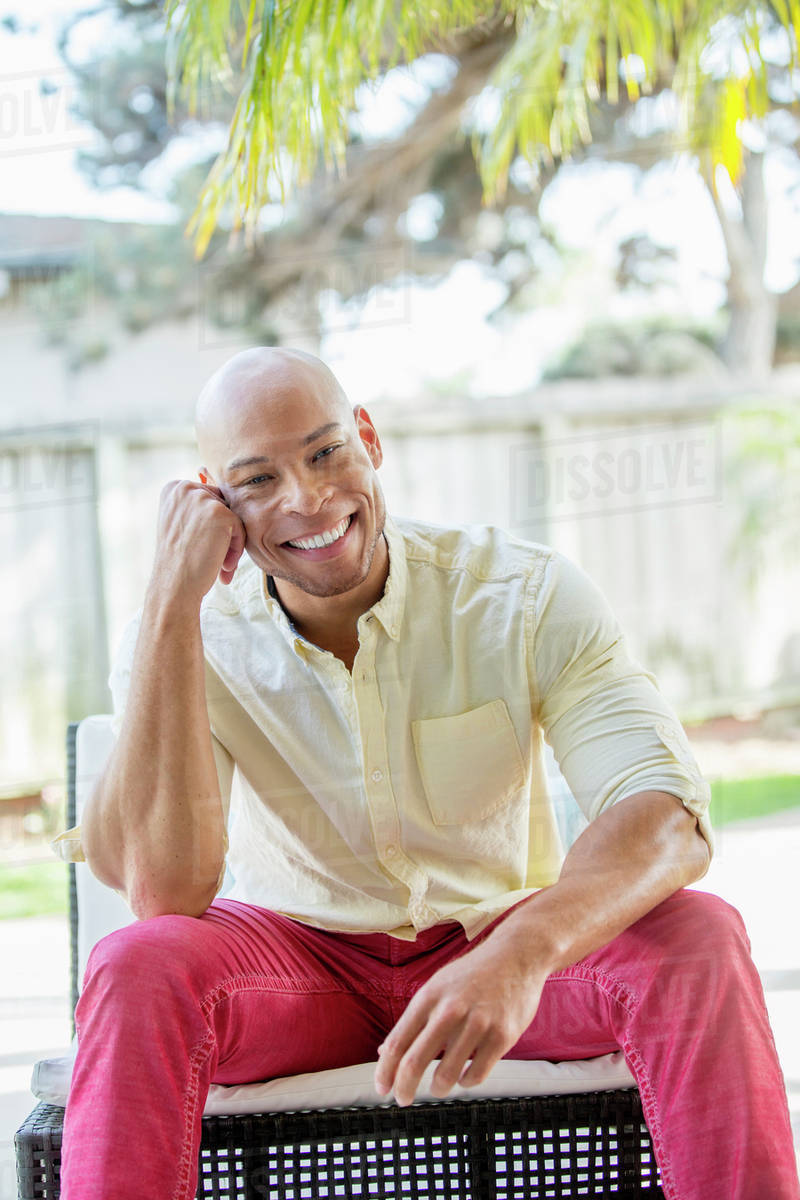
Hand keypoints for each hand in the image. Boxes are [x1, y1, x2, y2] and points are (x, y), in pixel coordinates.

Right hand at [150, 479, 245, 604]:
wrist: (175, 586)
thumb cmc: (179, 562)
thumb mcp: (182, 525)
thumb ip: (199, 510)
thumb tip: (224, 500)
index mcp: (173, 489)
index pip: (209, 498)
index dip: (211, 526)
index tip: (202, 546)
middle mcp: (184, 488)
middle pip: (222, 505)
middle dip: (222, 533)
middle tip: (213, 558)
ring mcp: (201, 499)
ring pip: (233, 516)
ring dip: (231, 542)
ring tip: (219, 564)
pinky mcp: (219, 512)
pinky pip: (241, 527)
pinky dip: (237, 548)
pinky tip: (224, 565)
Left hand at [374, 931, 545, 1106]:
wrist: (516, 956)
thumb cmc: (472, 974)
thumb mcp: (437, 987)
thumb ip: (414, 1019)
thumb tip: (385, 1051)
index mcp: (429, 997)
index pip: (397, 1042)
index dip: (385, 1071)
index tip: (382, 1088)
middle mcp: (450, 1009)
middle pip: (415, 1062)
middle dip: (404, 1088)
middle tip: (403, 1099)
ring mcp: (478, 1023)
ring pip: (446, 1075)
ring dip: (438, 1088)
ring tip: (439, 1087)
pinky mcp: (502, 1035)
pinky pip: (477, 1075)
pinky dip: (466, 1082)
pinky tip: (465, 1076)